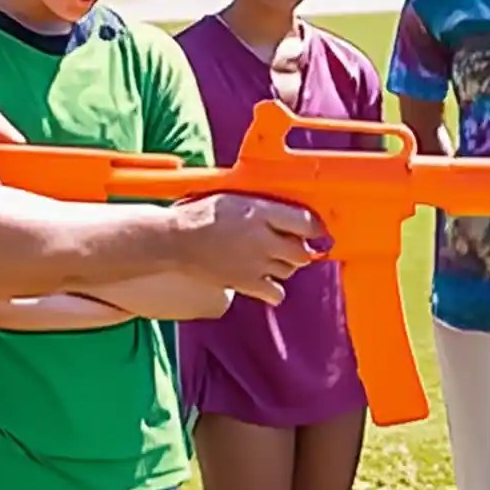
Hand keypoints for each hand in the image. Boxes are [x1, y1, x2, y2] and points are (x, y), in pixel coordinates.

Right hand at [168, 194, 324, 305]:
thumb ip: (263, 207)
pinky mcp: (247, 283)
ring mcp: (256, 263)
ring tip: (269, 258)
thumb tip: (286, 213)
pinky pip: (276, 292)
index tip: (315, 229)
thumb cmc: (199, 214)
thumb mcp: (234, 198)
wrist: (174, 240)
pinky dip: (274, 289)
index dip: (315, 227)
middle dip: (300, 247)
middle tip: (289, 243)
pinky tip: (264, 279)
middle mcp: (263, 238)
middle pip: (302, 250)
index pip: (306, 222)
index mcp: (261, 211)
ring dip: (285, 265)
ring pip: (290, 270)